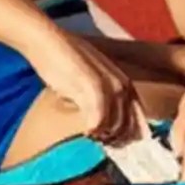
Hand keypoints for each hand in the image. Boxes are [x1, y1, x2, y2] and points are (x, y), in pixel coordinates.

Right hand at [22, 29, 148, 145]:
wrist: (47, 41)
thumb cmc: (64, 61)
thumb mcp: (89, 81)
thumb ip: (101, 99)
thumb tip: (103, 125)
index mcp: (124, 82)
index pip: (137, 117)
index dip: (127, 134)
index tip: (113, 143)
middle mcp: (121, 83)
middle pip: (127, 124)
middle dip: (114, 138)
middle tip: (99, 141)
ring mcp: (109, 85)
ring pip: (114, 124)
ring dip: (103, 134)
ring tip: (90, 134)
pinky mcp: (93, 87)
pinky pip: (99, 119)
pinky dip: (93, 129)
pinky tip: (85, 130)